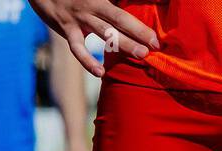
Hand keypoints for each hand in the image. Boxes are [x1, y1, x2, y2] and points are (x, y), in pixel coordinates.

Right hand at [27, 0, 158, 76]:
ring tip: (140, 55)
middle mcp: (92, 6)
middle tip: (155, 45)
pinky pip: (78, 48)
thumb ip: (106, 8)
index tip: (155, 37)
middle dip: (139, 32)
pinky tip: (100, 73)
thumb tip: (122, 19)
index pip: (124, 12)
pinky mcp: (66, 29)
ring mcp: (79, 18)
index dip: (141, 23)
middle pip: (120, 20)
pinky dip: (88, 61)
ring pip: (105, 32)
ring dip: (124, 43)